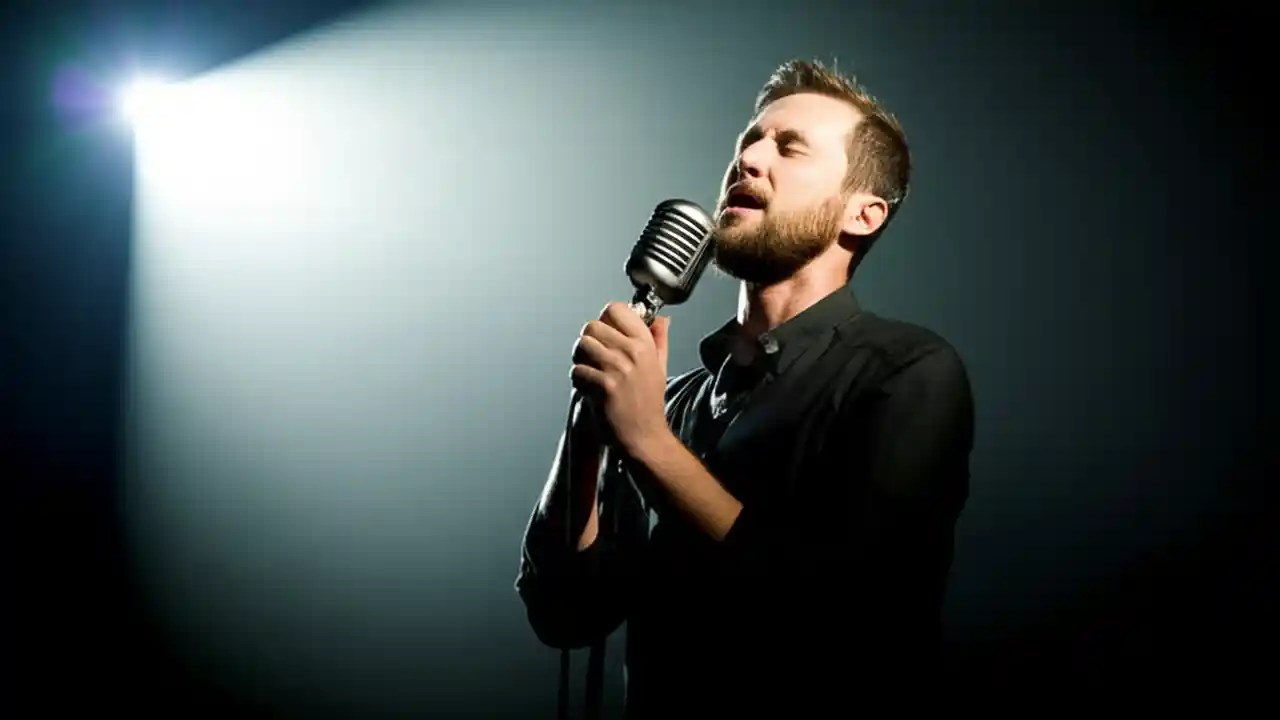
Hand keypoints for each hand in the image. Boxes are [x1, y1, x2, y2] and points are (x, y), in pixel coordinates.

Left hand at [570, 302, 671, 454]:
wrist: (645, 436)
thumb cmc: (649, 402)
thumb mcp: (660, 367)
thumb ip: (659, 340)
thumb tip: (662, 319)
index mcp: (645, 343)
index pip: (615, 309)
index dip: (605, 319)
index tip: (607, 334)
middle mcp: (632, 352)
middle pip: (591, 325)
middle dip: (588, 341)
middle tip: (593, 358)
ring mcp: (617, 369)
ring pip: (581, 346)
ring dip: (579, 360)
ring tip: (590, 372)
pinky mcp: (603, 387)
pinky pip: (576, 371)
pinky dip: (578, 381)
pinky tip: (590, 389)